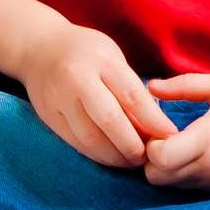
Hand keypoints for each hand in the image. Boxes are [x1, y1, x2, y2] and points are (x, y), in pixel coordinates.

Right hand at [17, 22, 177, 167]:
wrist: (38, 48)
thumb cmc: (86, 52)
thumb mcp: (112, 57)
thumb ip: (131, 88)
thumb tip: (155, 127)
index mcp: (102, 60)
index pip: (133, 96)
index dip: (154, 122)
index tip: (171, 138)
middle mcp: (78, 78)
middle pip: (110, 121)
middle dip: (133, 145)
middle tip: (149, 158)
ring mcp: (59, 98)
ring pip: (90, 138)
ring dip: (115, 156)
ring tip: (131, 162)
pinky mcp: (48, 116)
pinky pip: (75, 143)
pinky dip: (96, 154)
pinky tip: (110, 157)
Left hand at [143, 72, 209, 193]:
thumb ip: (184, 86)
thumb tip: (149, 87)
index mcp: (208, 138)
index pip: (157, 159)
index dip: (150, 144)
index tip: (158, 127)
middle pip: (158, 179)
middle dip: (154, 160)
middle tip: (165, 137)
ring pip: (175, 187)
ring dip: (171, 170)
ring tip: (183, 145)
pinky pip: (196, 190)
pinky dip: (190, 177)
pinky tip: (201, 155)